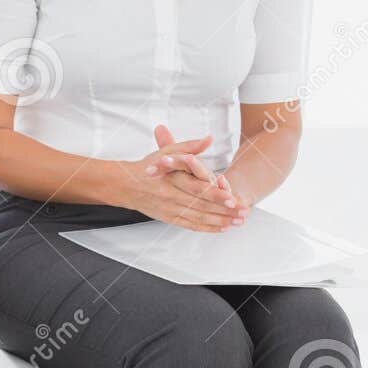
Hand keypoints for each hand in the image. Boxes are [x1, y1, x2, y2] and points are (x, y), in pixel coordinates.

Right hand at [115, 126, 244, 233]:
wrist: (125, 186)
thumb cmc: (147, 168)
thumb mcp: (167, 152)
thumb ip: (190, 147)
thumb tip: (209, 139)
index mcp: (172, 181)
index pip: (198, 189)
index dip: (216, 195)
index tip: (232, 198)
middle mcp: (170, 197)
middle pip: (201, 206)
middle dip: (224, 211)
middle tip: (243, 213)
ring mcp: (169, 209)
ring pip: (197, 218)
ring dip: (219, 221)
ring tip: (237, 222)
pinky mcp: (168, 217)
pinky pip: (189, 225)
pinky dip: (206, 228)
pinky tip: (220, 228)